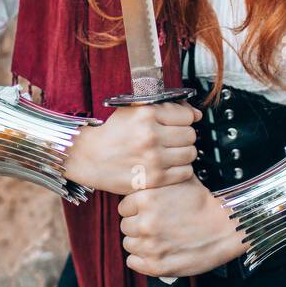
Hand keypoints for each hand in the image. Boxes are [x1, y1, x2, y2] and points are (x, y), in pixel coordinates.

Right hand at [63, 100, 201, 196]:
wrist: (89, 157)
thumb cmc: (112, 132)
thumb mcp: (133, 110)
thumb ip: (165, 107)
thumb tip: (196, 114)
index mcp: (147, 114)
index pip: (187, 116)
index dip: (184, 120)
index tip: (176, 124)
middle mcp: (151, 135)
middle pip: (190, 135)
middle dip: (184, 136)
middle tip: (171, 140)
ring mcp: (153, 159)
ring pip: (191, 154)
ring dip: (184, 153)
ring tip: (170, 153)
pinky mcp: (154, 179)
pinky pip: (185, 172)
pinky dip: (180, 169)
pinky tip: (168, 166)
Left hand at [118, 175, 245, 277]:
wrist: (225, 227)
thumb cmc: (202, 202)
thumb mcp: (178, 180)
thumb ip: (155, 180)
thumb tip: (140, 176)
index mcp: (145, 199)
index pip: (124, 207)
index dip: (136, 209)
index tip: (149, 212)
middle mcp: (144, 222)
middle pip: (125, 226)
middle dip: (138, 225)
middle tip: (157, 225)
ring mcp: (150, 246)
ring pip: (129, 244)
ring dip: (140, 242)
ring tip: (159, 238)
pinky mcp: (156, 266)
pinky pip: (133, 262)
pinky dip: (142, 259)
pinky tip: (157, 252)